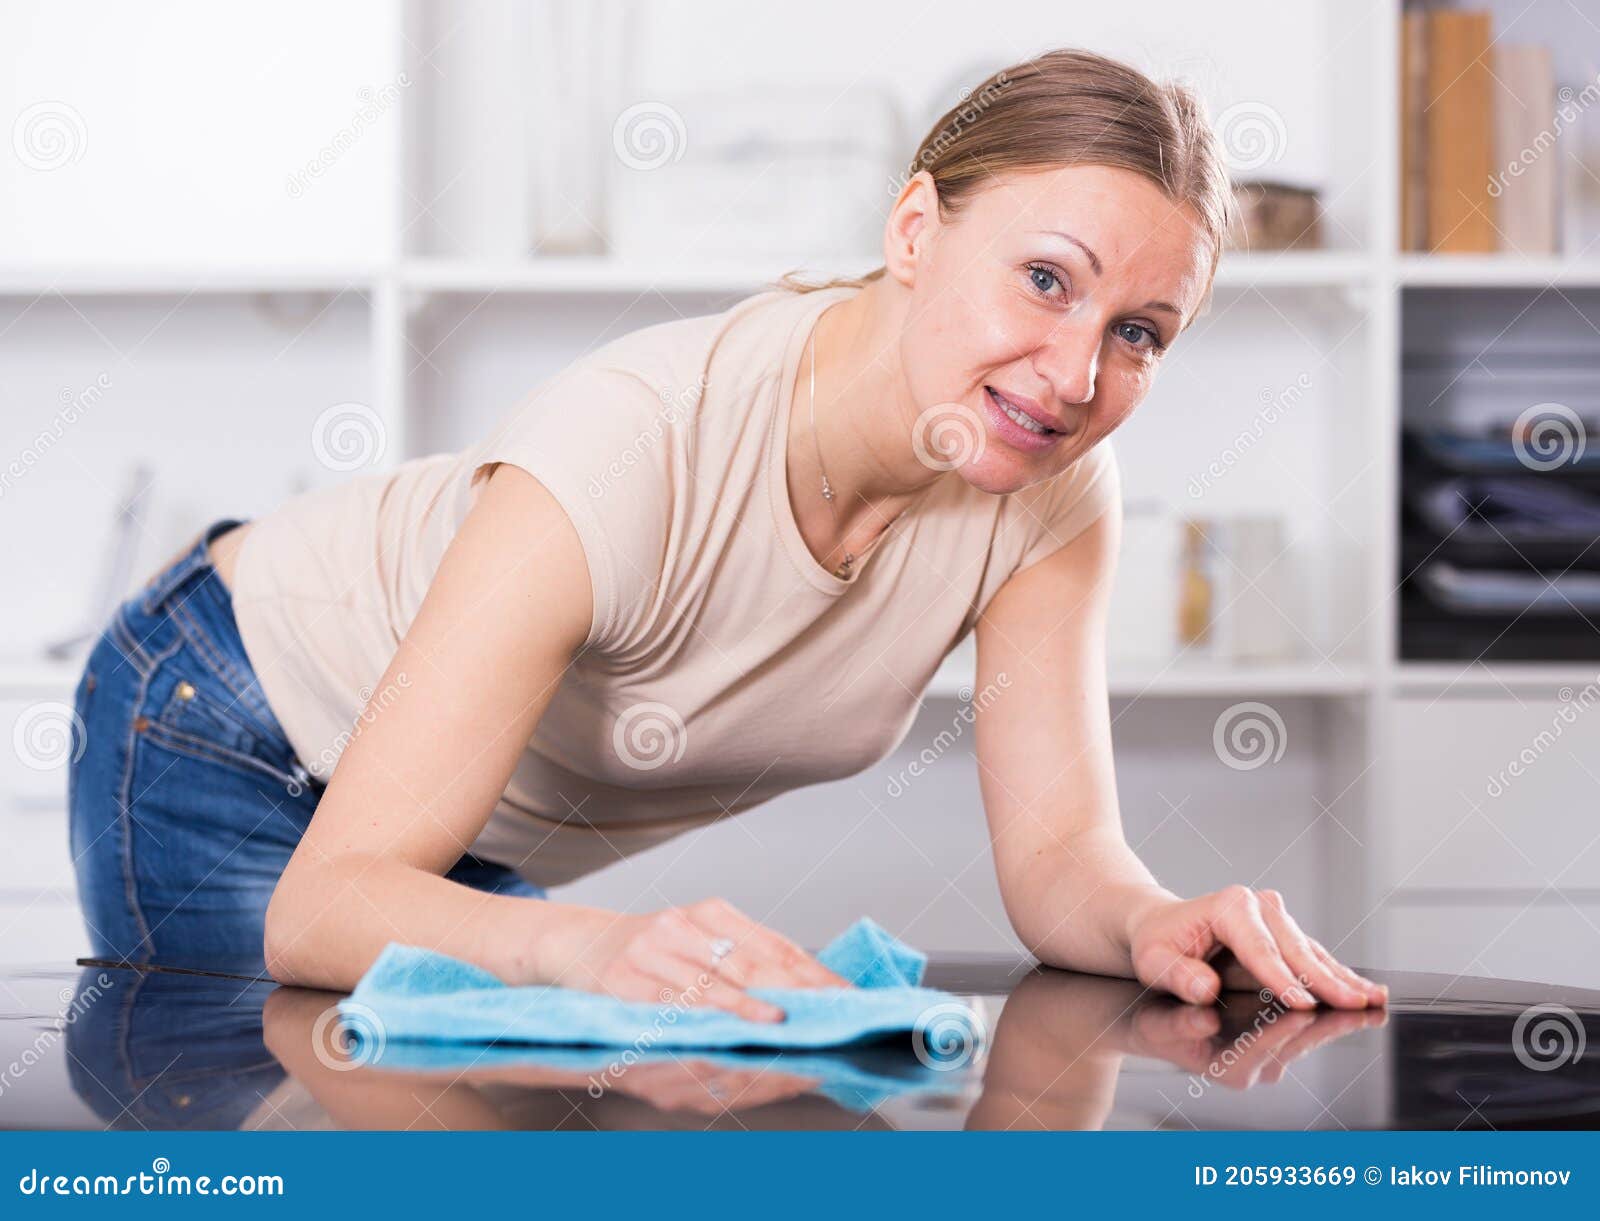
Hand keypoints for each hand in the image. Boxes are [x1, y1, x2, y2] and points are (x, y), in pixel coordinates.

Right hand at [560, 897, 851, 1022]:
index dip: (813, 972)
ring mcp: (651, 950)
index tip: (848, 995)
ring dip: (750, 1009)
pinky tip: (722, 1031)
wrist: (578, 944)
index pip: (773, 945)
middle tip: (830, 1013)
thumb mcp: (696, 941)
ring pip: (711, 984)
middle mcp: (683, 924)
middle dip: (793, 991)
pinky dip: (699, 1020)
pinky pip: (668, 1004)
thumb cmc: (651, 953)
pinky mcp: (623, 980)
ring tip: (785, 1024)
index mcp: (711, 912)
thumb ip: (744, 960)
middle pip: (749, 961)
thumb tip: (808, 989)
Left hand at [1126, 886, 1386, 1009]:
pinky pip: (1315, 959)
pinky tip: (1364, 992)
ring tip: (1372, 999)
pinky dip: (1338, 977)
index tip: (1302, 1004)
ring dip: (1342, 979)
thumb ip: (1176, 975)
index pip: (1259, 948)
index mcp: (1229, 906)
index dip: (1282, 978)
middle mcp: (1259, 907)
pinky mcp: (1286, 937)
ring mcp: (1277, 919)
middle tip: (1353, 1005)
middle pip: (1295, 949)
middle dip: (1324, 981)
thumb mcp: (1152, 959)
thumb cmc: (1158, 942)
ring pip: (1312, 954)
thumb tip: (1204, 988)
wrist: (1162, 924)